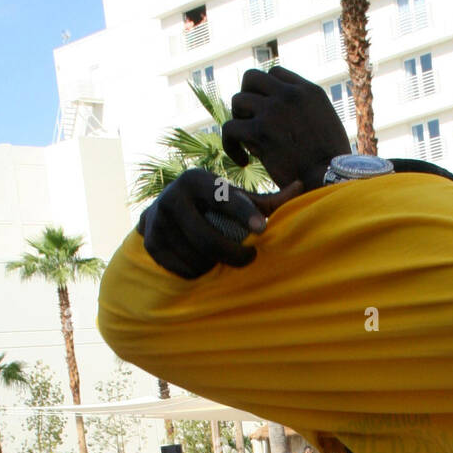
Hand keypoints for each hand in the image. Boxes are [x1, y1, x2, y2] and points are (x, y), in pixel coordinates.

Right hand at [138, 169, 298, 279]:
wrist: (162, 212)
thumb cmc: (211, 207)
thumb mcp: (234, 199)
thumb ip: (265, 201)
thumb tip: (302, 187)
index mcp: (196, 180)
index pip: (223, 198)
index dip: (243, 213)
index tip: (262, 228)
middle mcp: (172, 197)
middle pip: (208, 240)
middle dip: (233, 255)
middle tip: (249, 258)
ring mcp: (158, 222)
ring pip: (197, 258)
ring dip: (214, 264)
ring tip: (218, 256)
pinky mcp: (151, 243)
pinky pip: (184, 269)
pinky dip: (198, 271)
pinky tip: (200, 261)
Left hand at [224, 65, 349, 191]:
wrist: (331, 182)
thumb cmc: (332, 164)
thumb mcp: (327, 124)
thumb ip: (307, 111)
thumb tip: (285, 115)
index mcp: (308, 91)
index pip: (275, 74)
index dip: (265, 92)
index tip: (266, 113)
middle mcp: (290, 94)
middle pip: (252, 78)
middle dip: (246, 98)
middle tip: (249, 121)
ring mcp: (274, 110)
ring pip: (238, 100)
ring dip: (238, 121)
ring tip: (246, 143)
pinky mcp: (260, 132)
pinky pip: (230, 128)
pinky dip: (230, 145)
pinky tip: (243, 161)